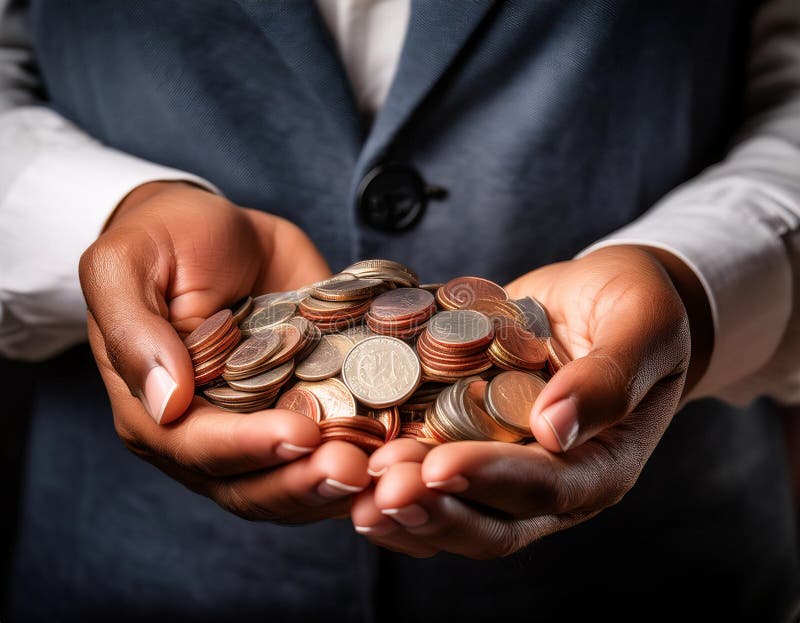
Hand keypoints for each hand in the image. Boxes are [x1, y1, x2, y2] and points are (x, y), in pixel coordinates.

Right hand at [80, 181, 370, 522]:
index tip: (300, 433)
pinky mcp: (305, 409)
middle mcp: (207, 434)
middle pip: (252, 485)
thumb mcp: (125, 265)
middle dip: (303, 480)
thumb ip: (134, 332)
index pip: (198, 448)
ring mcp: (260, 429)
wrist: (219, 229)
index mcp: (154, 410)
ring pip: (294, 482)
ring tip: (382, 467)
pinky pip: (331, 451)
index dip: (249, 447)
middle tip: (356, 466)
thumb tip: (165, 402)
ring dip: (336, 484)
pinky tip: (398, 454)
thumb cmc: (163, 241)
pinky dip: (363, 458)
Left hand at [350, 245, 711, 556]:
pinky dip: (396, 488)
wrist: (611, 299)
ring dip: (406, 512)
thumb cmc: (641, 305)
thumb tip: (555, 429)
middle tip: (379, 488)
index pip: (546, 485)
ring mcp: (511, 472)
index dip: (490, 479)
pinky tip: (354, 479)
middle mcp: (556, 483)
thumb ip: (610, 378)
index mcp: (603, 462)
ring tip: (355, 497)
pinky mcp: (478, 449)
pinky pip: (437, 486)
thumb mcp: (643, 325)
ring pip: (458, 516)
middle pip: (493, 522)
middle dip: (434, 508)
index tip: (436, 465)